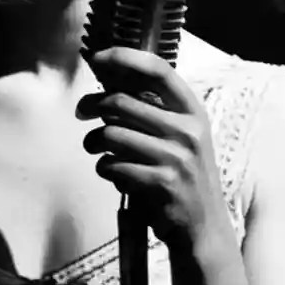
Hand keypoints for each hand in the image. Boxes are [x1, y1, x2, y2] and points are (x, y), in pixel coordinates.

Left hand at [78, 47, 231, 254]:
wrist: (203, 227)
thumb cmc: (182, 176)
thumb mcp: (180, 137)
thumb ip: (152, 110)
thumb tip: (108, 80)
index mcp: (193, 111)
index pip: (158, 70)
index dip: (124, 58)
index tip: (97, 57)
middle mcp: (188, 130)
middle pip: (121, 102)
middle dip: (92, 104)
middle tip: (81, 111)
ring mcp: (177, 157)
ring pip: (111, 134)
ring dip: (93, 142)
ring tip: (94, 148)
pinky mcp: (161, 183)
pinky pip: (112, 165)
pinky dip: (104, 168)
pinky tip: (113, 172)